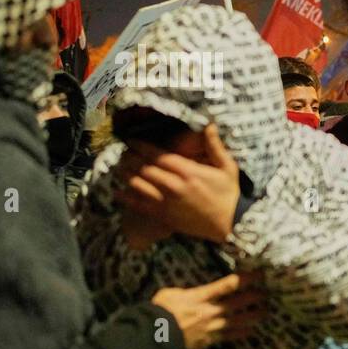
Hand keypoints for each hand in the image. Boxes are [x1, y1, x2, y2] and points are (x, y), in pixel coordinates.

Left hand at [116, 123, 240, 242]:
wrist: (231, 224)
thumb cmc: (229, 194)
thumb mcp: (227, 167)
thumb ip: (215, 146)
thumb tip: (209, 124)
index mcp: (188, 171)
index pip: (157, 155)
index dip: (140, 146)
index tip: (131, 141)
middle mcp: (174, 185)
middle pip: (143, 167)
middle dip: (130, 158)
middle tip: (124, 153)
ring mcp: (167, 201)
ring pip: (138, 184)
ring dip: (125, 174)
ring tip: (120, 167)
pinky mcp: (164, 216)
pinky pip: (139, 205)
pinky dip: (126, 198)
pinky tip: (117, 192)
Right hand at [151, 271, 265, 348]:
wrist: (154, 339)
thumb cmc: (158, 313)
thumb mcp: (169, 294)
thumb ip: (184, 293)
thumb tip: (190, 293)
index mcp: (201, 296)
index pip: (228, 285)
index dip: (246, 278)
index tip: (259, 274)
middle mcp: (211, 310)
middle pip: (239, 302)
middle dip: (255, 297)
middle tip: (266, 293)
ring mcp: (213, 326)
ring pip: (240, 320)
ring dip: (254, 316)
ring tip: (266, 312)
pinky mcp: (211, 340)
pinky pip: (230, 336)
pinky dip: (242, 333)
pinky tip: (251, 331)